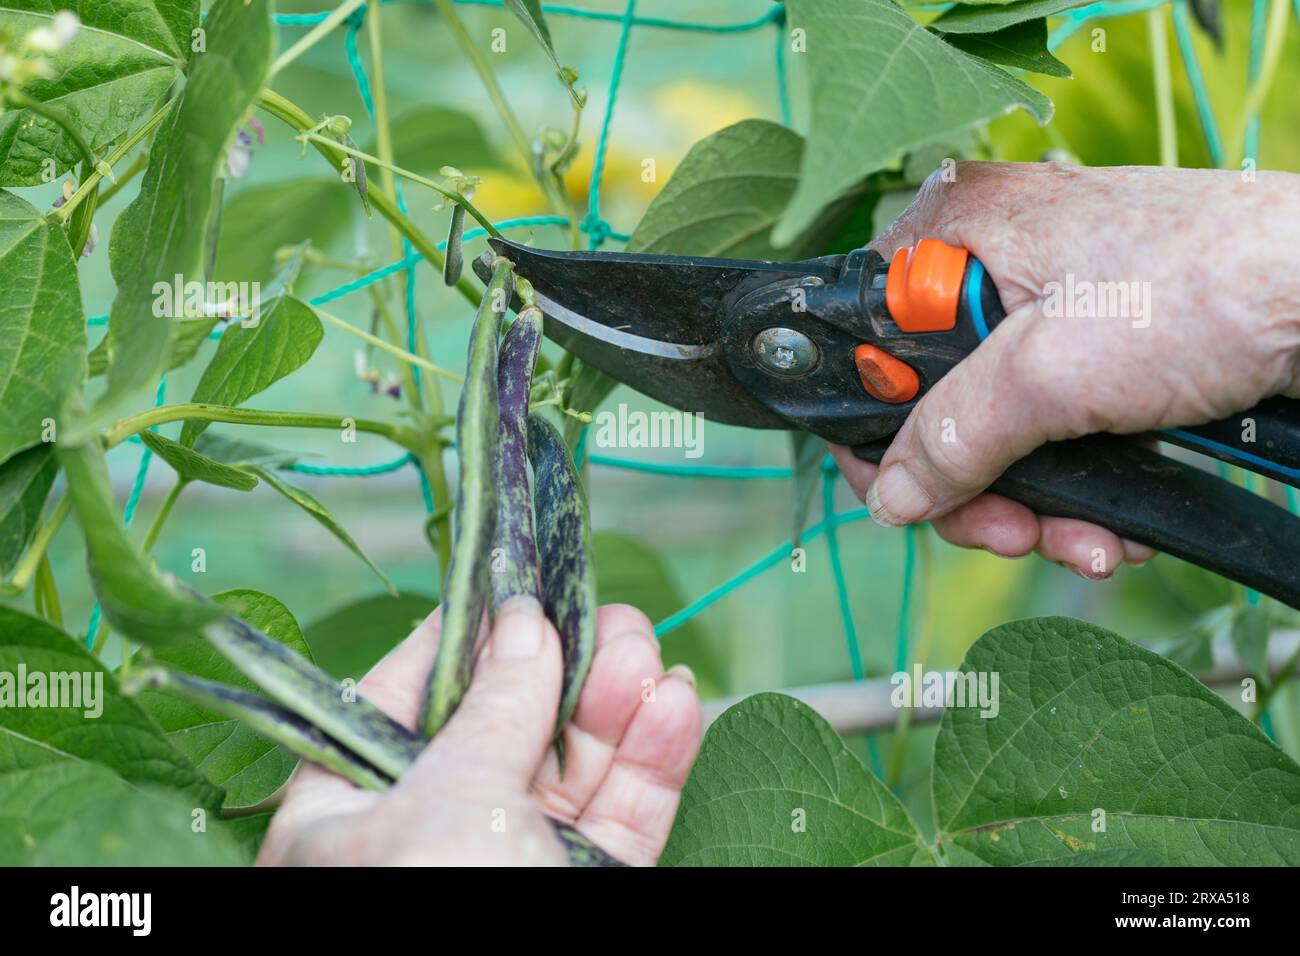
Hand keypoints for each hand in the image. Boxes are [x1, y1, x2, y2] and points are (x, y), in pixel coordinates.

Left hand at [256, 598, 701, 865]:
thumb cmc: (426, 904)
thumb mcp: (448, 796)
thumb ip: (495, 704)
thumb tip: (521, 623)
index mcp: (351, 810)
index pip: (402, 699)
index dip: (463, 639)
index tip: (516, 584)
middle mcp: (431, 836)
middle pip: (503, 727)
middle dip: (562, 666)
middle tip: (609, 611)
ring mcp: (512, 867)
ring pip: (572, 770)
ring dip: (615, 705)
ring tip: (648, 648)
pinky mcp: (582, 891)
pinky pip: (620, 819)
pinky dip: (651, 763)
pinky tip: (672, 706)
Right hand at [833, 162, 1299, 577]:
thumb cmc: (1209, 289)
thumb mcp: (1050, 373)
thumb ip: (951, 436)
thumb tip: (888, 492)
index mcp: (960, 232)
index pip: (871, 341)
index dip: (879, 428)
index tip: (908, 492)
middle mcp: (999, 266)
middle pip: (935, 402)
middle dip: (975, 487)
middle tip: (1012, 533)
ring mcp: (1057, 311)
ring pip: (1001, 432)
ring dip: (1038, 506)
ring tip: (1087, 541)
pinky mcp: (1109, 352)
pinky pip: (1059, 433)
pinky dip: (1083, 489)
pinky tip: (1120, 524)